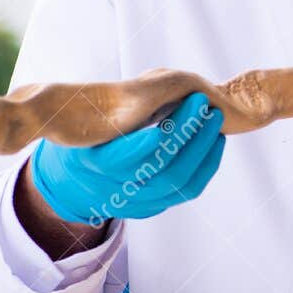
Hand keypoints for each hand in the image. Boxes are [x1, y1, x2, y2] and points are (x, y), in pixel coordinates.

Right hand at [30, 92, 226, 225]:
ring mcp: (136, 202)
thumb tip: (154, 85)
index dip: (141, 144)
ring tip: (213, 118)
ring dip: (202, 147)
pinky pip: (189, 190)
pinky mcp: (154, 206)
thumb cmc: (88, 137)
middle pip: (158, 169)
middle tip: (200, 101)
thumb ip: (115, 108)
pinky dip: (207, 164)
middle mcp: (113, 189)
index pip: (118, 160)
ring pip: (178, 182)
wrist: (77, 182)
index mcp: (89, 163)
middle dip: (184, 133)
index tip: (165, 117)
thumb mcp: (87, 121)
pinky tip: (216, 140)